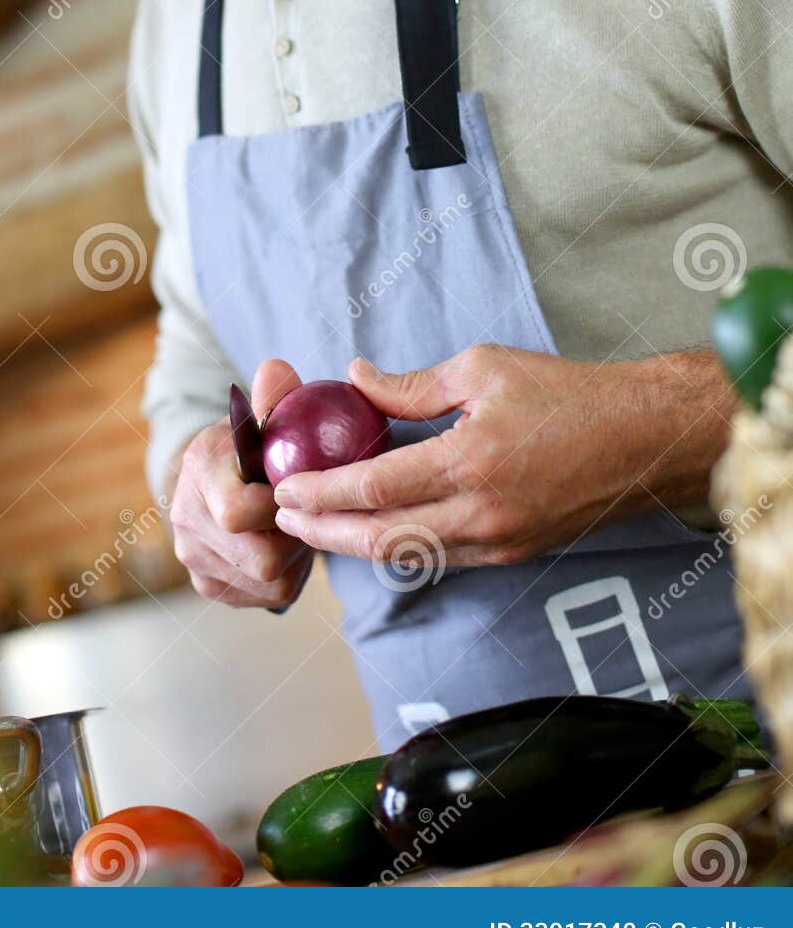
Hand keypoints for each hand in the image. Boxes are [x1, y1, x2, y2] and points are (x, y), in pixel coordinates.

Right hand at [168, 359, 312, 607]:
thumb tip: (277, 369)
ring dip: (294, 558)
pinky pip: (267, 598)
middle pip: (261, 559)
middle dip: (293, 539)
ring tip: (294, 527)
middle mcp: (189, 524)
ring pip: (269, 583)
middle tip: (304, 514)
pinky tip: (286, 547)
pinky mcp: (210, 587)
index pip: (239, 514)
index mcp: (200, 476)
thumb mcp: (254, 418)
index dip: (279, 508)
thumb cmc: (242, 447)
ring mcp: (197, 561)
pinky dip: (287, 576)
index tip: (295, 490)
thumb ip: (271, 398)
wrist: (206, 480)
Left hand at [272, 346, 734, 568]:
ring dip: (356, 545)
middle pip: (381, 538)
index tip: (286, 486)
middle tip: (285, 517)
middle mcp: (482, 514)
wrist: (644, 439)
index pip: (375, 487)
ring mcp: (499, 542)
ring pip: (409, 556)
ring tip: (317, 526)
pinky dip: (400, 548)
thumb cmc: (567, 393)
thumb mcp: (483, 368)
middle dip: (325, 530)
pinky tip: (373, 531)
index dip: (323, 490)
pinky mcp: (514, 553)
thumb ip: (412, 386)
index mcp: (471, 462)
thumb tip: (355, 379)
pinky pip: (442, 559)